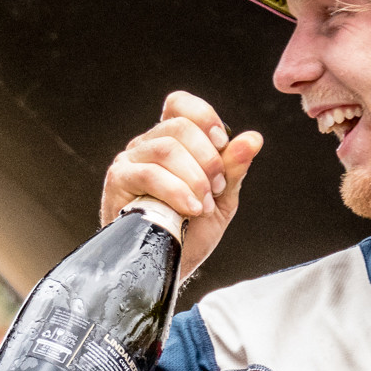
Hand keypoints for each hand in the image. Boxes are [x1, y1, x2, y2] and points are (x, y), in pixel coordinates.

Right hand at [101, 91, 263, 283]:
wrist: (166, 266)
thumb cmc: (190, 231)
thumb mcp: (222, 198)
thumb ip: (234, 167)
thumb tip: (253, 138)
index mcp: (172, 142)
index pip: (180, 105)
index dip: (204, 118)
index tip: (222, 144)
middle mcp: (147, 146)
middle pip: (179, 127)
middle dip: (208, 159)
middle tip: (216, 188)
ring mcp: (129, 162)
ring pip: (165, 148)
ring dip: (194, 178)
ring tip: (202, 205)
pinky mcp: (117, 182)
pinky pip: (148, 174)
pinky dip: (176, 190)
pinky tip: (188, 209)